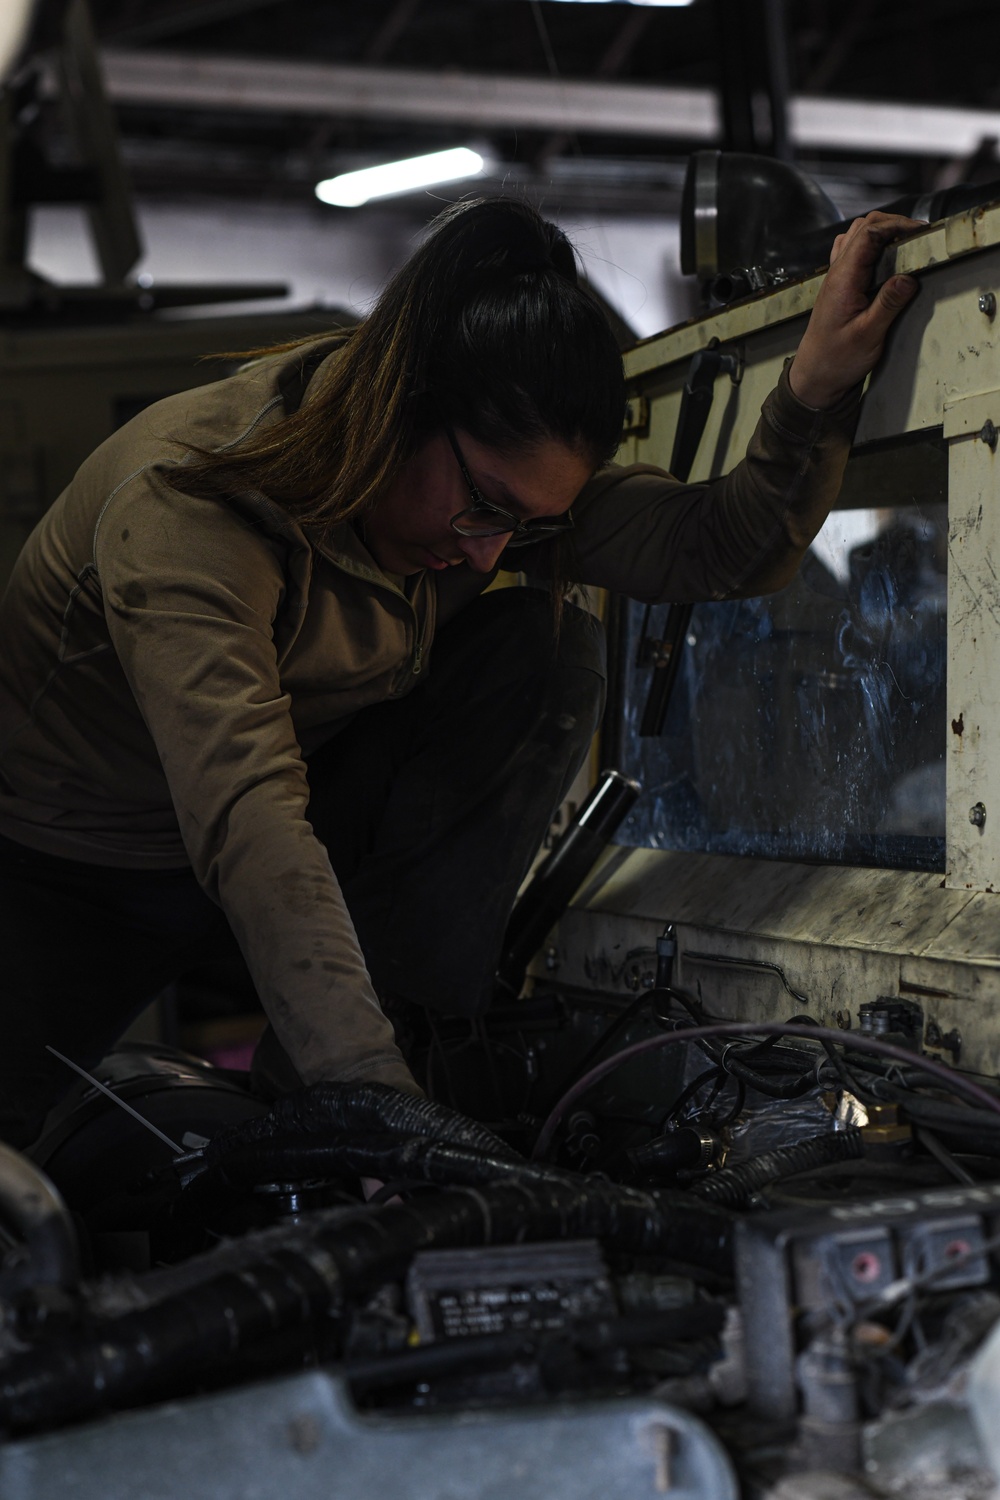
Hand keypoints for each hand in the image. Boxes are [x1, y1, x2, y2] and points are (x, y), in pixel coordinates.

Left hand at [789, 211, 924, 409]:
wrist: (814, 377)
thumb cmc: (836, 361)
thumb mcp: (868, 335)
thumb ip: (888, 304)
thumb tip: (909, 278)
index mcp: (843, 279)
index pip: (868, 234)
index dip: (896, 225)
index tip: (920, 231)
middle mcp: (837, 273)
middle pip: (862, 227)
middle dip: (893, 223)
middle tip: (918, 234)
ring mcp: (836, 277)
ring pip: (857, 236)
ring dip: (881, 231)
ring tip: (906, 241)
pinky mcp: (840, 286)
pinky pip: (852, 252)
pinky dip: (871, 245)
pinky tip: (885, 256)